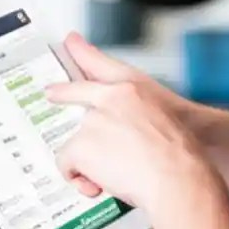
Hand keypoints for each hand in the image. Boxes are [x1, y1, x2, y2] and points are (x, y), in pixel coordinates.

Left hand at [47, 33, 227, 218]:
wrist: (176, 178)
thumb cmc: (178, 156)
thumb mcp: (164, 121)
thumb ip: (139, 116)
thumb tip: (124, 133)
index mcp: (135, 89)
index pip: (103, 64)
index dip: (83, 53)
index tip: (70, 44)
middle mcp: (112, 97)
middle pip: (77, 91)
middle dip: (63, 93)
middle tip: (51, 94)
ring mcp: (94, 119)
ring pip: (76, 139)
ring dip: (88, 158)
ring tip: (110, 173)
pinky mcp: (82, 143)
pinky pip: (66, 161)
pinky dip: (77, 176)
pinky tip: (96, 183)